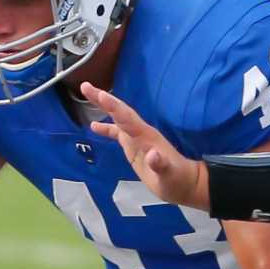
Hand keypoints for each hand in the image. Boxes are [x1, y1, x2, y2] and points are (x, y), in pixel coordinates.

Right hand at [80, 83, 207, 209]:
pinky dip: (106, 128)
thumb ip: (160, 164)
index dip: (113, 107)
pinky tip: (93, 126)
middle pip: (119, 112)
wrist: (184, 182)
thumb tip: (152, 155)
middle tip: (85, 86)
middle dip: (103, 100)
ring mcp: (136, 139)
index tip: (100, 94)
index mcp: (146, 136)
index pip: (126, 118)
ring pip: (117, 119)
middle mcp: (139, 133)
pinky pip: (117, 133)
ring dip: (102, 107)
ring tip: (86, 95)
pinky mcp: (134, 147)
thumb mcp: (168, 174)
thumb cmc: (176, 178)